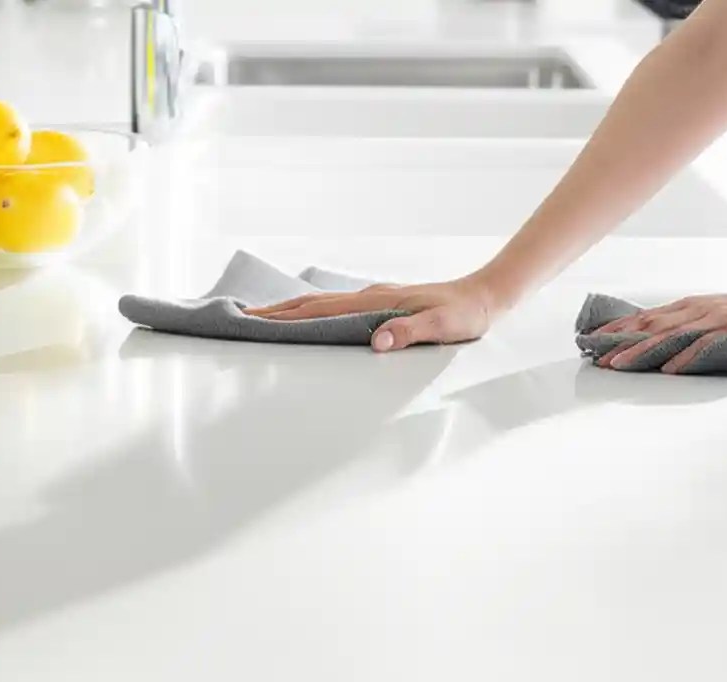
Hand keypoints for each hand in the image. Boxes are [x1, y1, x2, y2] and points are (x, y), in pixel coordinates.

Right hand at [246, 276, 503, 351]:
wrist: (485, 295)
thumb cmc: (465, 314)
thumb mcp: (442, 327)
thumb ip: (409, 333)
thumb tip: (375, 341)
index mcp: (376, 302)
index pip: (320, 310)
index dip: (286, 316)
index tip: (254, 319)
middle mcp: (369, 296)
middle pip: (311, 303)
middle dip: (275, 310)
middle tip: (242, 316)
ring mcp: (374, 298)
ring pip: (321, 304)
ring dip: (290, 310)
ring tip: (263, 317)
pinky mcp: (381, 303)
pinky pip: (336, 308)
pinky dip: (313, 312)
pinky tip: (308, 318)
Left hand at [593, 284, 726, 373]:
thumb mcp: (710, 315)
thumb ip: (684, 324)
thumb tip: (649, 338)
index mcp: (688, 306)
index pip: (645, 317)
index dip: (618, 328)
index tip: (591, 341)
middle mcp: (697, 309)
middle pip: (652, 326)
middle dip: (622, 343)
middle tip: (599, 359)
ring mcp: (717, 318)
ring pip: (672, 335)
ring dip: (644, 350)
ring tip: (621, 364)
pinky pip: (707, 345)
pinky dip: (687, 357)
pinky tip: (669, 369)